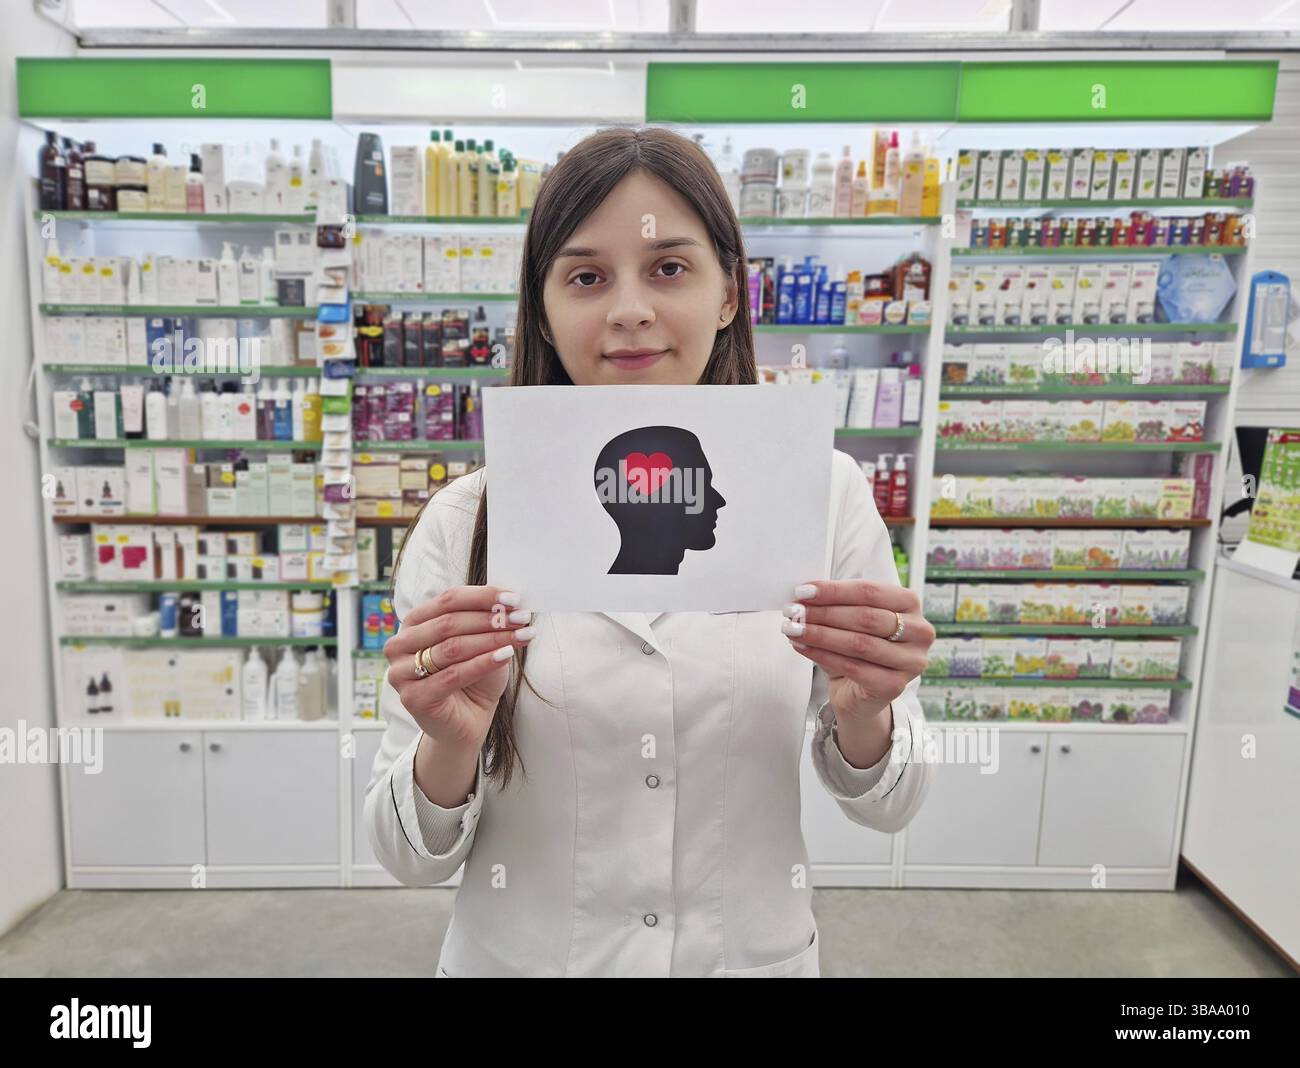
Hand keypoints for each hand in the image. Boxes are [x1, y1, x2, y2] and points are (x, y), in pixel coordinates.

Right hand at [384, 585, 534, 751]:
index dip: (483, 596)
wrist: (467, 721)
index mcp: (414, 623)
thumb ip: (487, 621)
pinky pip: (453, 675)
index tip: (515, 598)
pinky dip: (483, 663)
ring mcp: (401, 672)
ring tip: (521, 636)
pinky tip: (505, 656)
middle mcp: (400, 644)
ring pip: (452, 648)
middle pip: (449, 622)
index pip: (448, 600)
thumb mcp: (482, 642)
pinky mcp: (412, 698)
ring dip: (491, 639)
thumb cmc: (473, 678)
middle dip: (491, 619)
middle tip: (522, 618)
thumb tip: (510, 602)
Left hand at [781, 580, 933, 721]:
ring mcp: (911, 661)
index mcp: (910, 604)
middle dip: (824, 613)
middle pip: (866, 617)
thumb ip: (835, 605)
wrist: (860, 694)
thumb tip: (803, 595)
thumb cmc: (856, 649)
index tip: (802, 591)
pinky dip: (823, 655)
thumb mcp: (849, 620)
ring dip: (820, 634)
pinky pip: (853, 667)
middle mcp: (919, 631)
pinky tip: (801, 647)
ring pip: (859, 643)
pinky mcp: (895, 686)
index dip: (833, 590)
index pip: (869, 591)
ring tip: (792, 629)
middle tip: (793, 611)